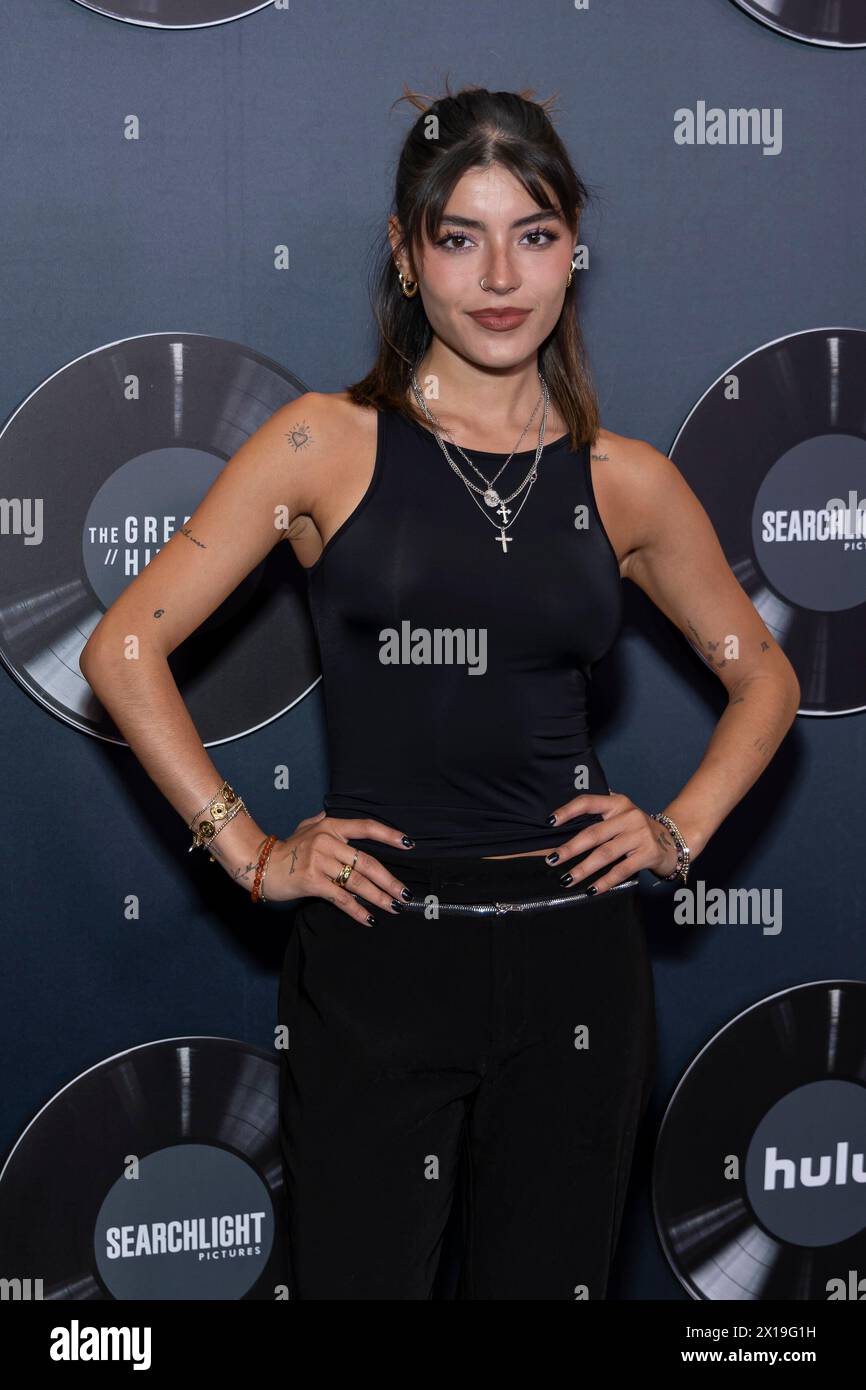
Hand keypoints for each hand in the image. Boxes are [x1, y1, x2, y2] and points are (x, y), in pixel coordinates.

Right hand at [260, 810, 414, 924]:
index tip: (408, 844)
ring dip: (379, 897)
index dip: (388, 835)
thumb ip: (320, 821)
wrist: (260, 864)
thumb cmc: (286, 848)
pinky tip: (369, 919)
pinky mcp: (312, 880)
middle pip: (367, 862)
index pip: (366, 827)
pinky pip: (341, 897)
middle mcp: (327, 841)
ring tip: (394, 907)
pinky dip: (357, 910)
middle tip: (405, 894)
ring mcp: (319, 860)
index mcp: (330, 826)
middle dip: (389, 880)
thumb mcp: (304, 827)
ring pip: (357, 881)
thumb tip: (328, 813)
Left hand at [545, 792, 679, 892]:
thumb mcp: (620, 816)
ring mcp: (639, 835)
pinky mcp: (648, 854)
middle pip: (594, 833)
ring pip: (605, 854)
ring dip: (583, 868)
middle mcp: (629, 816)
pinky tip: (591, 890)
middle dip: (570, 848)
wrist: (672, 841)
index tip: (550, 822)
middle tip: (552, 860)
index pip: (588, 802)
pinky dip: (604, 882)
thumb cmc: (637, 830)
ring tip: (567, 879)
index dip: (568, 811)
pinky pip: (621, 870)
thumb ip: (599, 818)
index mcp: (617, 803)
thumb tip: (560, 831)